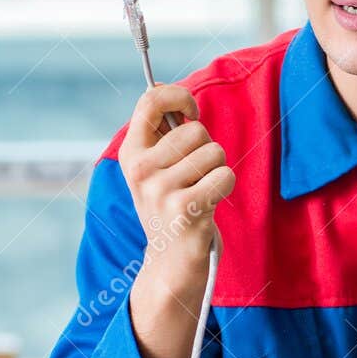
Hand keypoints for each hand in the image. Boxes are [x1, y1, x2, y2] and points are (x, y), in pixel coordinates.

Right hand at [120, 82, 234, 357]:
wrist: (169, 265)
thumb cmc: (171, 210)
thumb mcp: (155, 169)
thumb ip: (161, 133)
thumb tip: (170, 92)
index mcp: (132, 153)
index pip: (150, 99)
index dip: (180, 97)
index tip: (190, 113)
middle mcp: (141, 170)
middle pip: (196, 130)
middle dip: (206, 150)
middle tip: (194, 177)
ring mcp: (161, 191)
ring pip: (214, 152)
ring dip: (217, 171)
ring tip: (200, 193)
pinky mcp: (186, 210)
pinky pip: (224, 176)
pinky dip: (225, 188)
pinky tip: (209, 205)